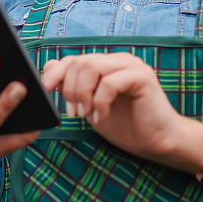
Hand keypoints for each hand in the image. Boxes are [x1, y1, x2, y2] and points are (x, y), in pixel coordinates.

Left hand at [41, 52, 202, 167]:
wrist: (157, 141)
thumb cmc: (124, 125)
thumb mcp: (90, 106)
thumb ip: (73, 87)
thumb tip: (48, 68)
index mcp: (105, 65)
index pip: (72, 60)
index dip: (54, 74)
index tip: (45, 92)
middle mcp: (117, 60)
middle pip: (79, 62)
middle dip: (69, 89)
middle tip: (73, 113)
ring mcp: (131, 65)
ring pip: (91, 67)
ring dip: (82, 94)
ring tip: (86, 115)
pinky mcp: (142, 76)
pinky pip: (110, 82)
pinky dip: (100, 102)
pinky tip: (102, 117)